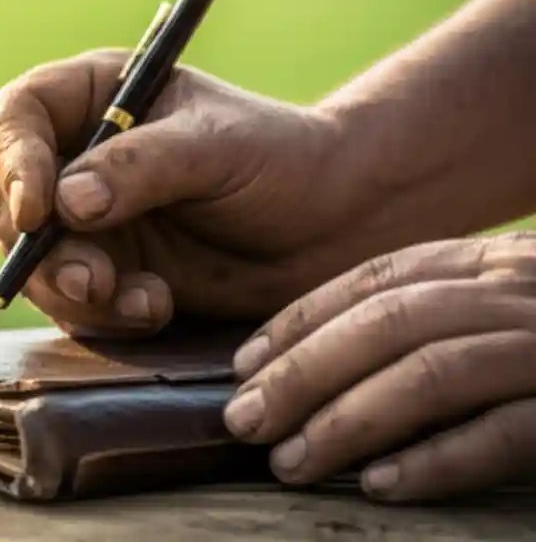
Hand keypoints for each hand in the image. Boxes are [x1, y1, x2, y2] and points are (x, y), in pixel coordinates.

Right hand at [0, 48, 361, 335]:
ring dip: (72, 289)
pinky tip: (157, 307)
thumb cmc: (282, 160)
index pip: (16, 118)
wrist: (334, 229)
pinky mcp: (105, 274)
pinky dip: (104, 316)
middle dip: (38, 248)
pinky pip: (70, 303)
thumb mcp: (217, 147)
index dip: (14, 161)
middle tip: (90, 281)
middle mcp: (75, 157)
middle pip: (6, 198)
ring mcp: (85, 221)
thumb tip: (65, 202)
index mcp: (93, 98)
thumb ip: (141, 166)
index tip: (39, 210)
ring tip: (139, 300)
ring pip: (30, 259)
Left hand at [224, 233, 535, 501]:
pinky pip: (503, 434)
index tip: (243, 366)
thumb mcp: (508, 313)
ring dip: (346, 421)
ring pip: (430, 374)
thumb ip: (432, 325)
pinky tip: (378, 485)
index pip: (376, 281)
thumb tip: (316, 372)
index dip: (300, 321)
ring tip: (290, 462)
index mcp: (492, 265)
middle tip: (245, 421)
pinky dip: (434, 461)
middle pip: (387, 322)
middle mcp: (518, 291)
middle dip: (302, 372)